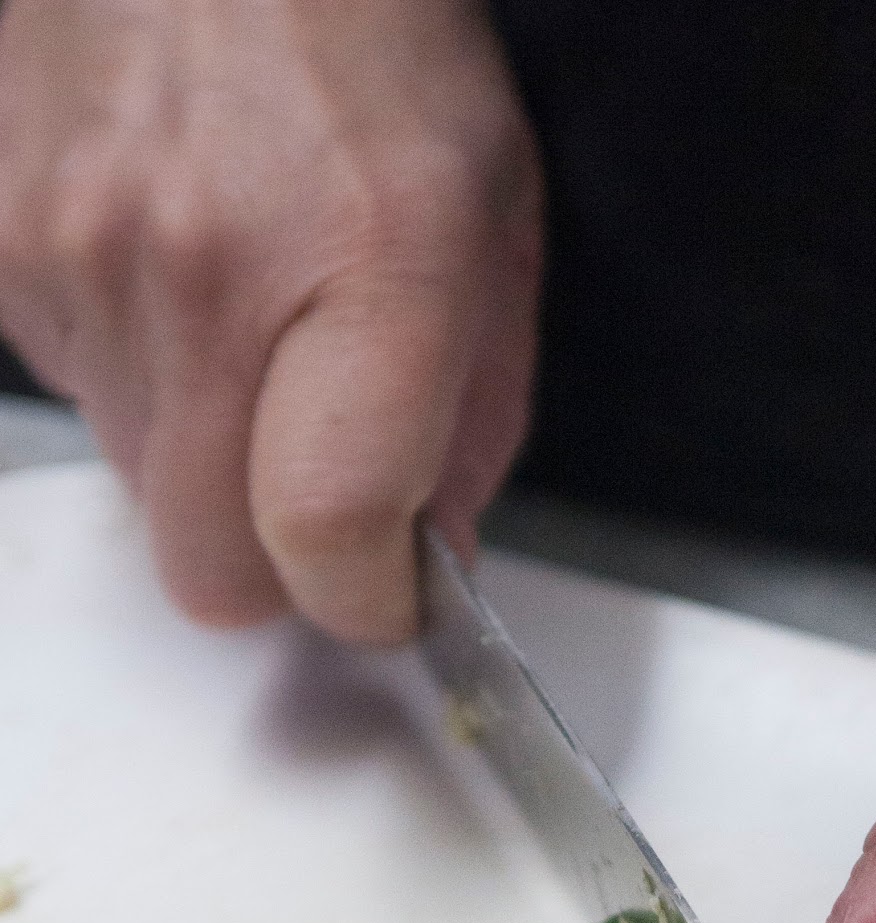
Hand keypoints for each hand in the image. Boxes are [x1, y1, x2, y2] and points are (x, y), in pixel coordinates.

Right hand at [0, 0, 540, 640]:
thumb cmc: (365, 37)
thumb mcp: (489, 217)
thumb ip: (472, 418)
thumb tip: (425, 556)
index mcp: (371, 257)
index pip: (330, 530)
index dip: (364, 600)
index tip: (383, 593)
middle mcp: (204, 270)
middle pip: (211, 566)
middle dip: (276, 563)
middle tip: (319, 490)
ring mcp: (77, 259)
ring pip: (141, 492)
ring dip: (205, 459)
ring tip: (249, 328)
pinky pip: (74, 399)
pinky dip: (135, 382)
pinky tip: (175, 287)